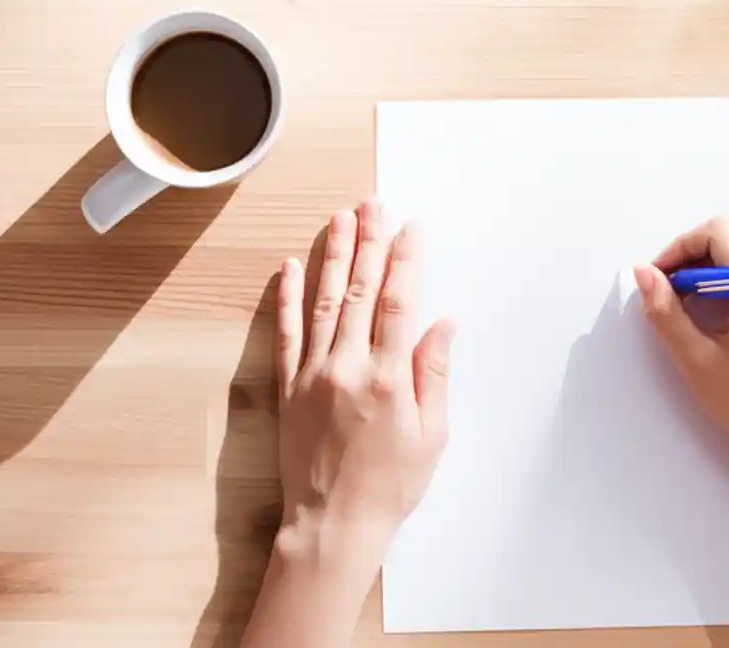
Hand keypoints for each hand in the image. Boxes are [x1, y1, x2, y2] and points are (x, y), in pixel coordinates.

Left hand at [276, 197, 455, 563]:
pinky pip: (286, 334)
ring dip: (331, 256)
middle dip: (368, 242)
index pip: (397, 302)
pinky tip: (290, 267)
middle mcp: (347, 367)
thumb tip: (442, 325)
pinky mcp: (289, 390)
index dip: (405, 260)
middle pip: (357, 290)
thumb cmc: (390, 486)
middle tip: (372, 204)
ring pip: (321, 303)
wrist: (333, 525)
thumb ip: (434, 373)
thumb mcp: (432, 433)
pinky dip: (286, 298)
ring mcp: (313, 375)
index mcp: (388, 377)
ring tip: (338, 219)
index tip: (411, 228)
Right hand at [633, 217, 728, 468]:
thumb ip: (665, 311)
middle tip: (668, 292)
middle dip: (693, 257)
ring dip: (711, 268)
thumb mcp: (697, 359)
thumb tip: (644, 274)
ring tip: (688, 308)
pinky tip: (715, 314)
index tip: (659, 278)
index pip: (718, 233)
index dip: (680, 248)